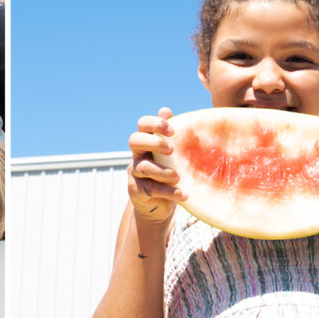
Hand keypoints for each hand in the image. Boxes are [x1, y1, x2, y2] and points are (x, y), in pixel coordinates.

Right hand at [128, 108, 185, 222]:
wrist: (157, 207)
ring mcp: (134, 173)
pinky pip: (151, 189)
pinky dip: (169, 192)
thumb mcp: (171, 156)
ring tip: (178, 177)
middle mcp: (137, 155)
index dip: (155, 123)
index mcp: (146, 142)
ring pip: (143, 167)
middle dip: (154, 142)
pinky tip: (184, 194)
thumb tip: (166, 110)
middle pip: (135, 140)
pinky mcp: (137, 191)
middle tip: (172, 150)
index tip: (173, 131)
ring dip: (162, 171)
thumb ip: (170, 136)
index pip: (143, 125)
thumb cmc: (168, 175)